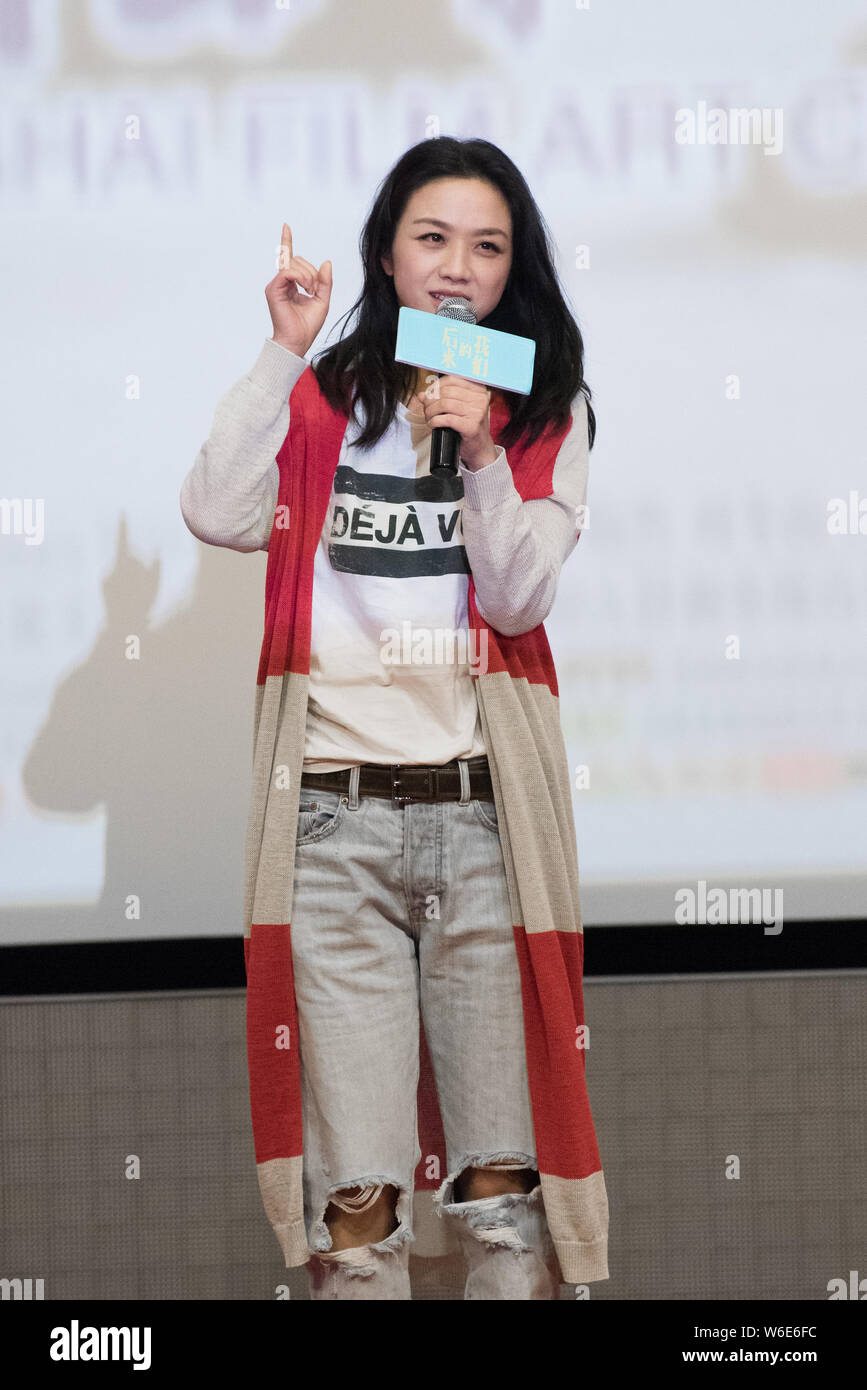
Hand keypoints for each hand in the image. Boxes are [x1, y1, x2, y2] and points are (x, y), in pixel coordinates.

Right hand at [265, 223, 332, 357]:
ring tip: (311, 292)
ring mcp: (276, 285)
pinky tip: (306, 288)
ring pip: (293, 264)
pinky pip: (288, 271)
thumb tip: (326, 262)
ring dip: (308, 275)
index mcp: (292, 284)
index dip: (287, 241)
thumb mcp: (323, 300)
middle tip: (316, 290)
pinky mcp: (273, 289)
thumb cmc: (307, 325)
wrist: (297, 341)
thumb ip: (325, 282)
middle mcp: (282, 283)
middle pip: (297, 260)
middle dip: (312, 272)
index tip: (286, 226)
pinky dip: (300, 277)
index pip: (289, 258)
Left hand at [412, 373, 496, 468]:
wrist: (480, 448)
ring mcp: (477, 412)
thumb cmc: (469, 426)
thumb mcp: (458, 408)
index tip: (429, 396)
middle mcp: (480, 399)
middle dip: (431, 401)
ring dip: (431, 411)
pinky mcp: (471, 426)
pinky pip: (446, 419)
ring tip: (429, 417)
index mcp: (478, 390)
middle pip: (446, 392)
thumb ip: (441, 398)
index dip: (435, 387)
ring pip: (444, 404)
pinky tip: (433, 424)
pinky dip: (435, 421)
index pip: (452, 380)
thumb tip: (422, 395)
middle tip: (426, 410)